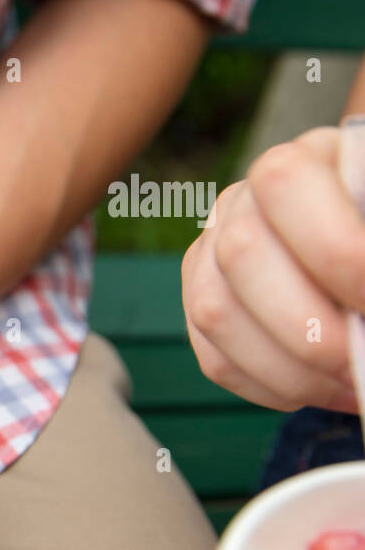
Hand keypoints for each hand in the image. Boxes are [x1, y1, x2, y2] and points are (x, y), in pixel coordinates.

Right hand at [182, 126, 360, 412]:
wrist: (360, 240)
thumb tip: (364, 315)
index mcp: (297, 160)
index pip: (285, 185)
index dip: (334, 252)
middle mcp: (238, 202)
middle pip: (240, 255)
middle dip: (308, 327)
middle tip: (361, 363)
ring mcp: (209, 255)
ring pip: (215, 314)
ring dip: (289, 369)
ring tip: (348, 386)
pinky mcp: (202, 305)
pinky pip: (214, 359)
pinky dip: (270, 387)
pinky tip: (320, 388)